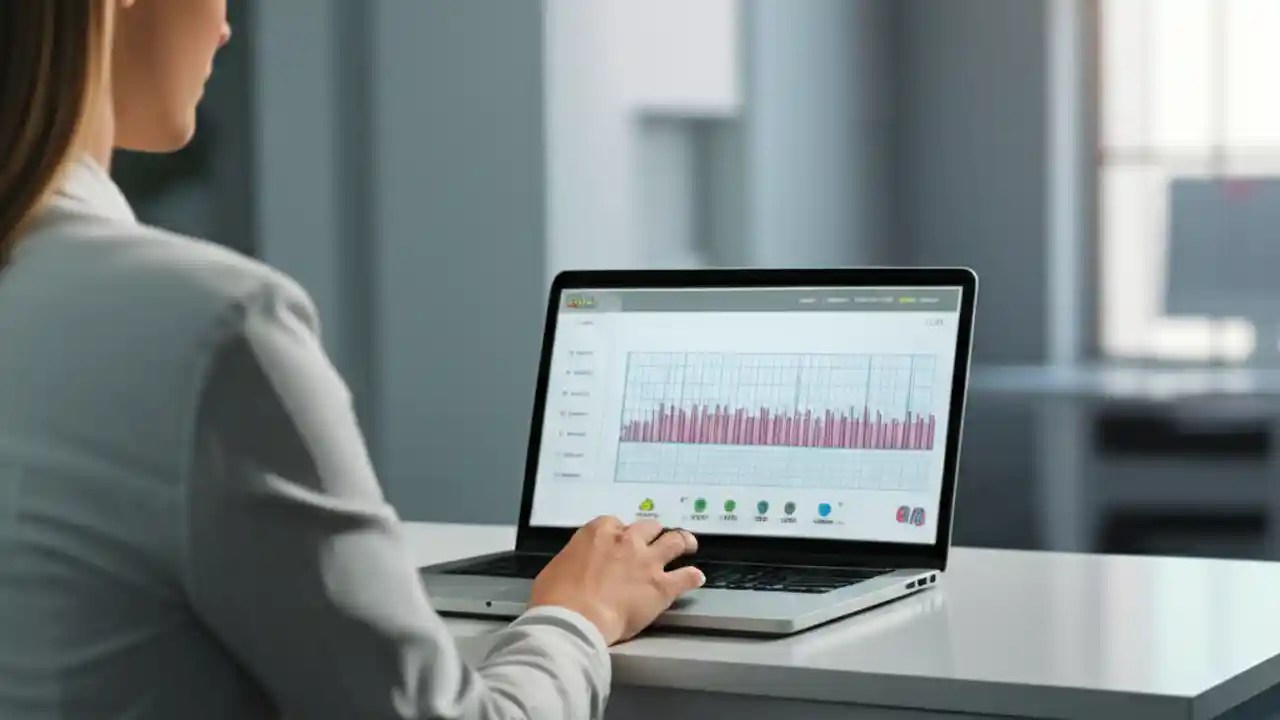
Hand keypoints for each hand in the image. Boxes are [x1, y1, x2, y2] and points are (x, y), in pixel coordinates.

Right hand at [528, 516, 703, 643]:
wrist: (574, 619)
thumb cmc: (556, 597)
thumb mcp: (558, 567)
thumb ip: (575, 560)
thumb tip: (576, 567)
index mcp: (599, 532)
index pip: (616, 524)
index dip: (621, 534)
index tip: (621, 542)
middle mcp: (627, 540)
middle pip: (649, 527)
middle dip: (652, 533)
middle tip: (656, 540)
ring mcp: (648, 561)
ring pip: (674, 541)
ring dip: (683, 542)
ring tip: (689, 544)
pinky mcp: (662, 586)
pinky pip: (686, 577)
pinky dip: (692, 577)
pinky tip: (696, 578)